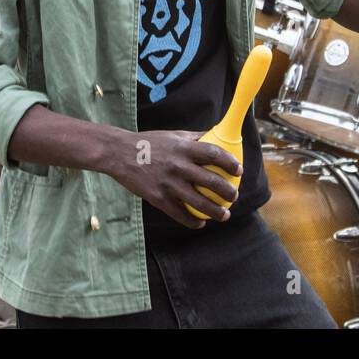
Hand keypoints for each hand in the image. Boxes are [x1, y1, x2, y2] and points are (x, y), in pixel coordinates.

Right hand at [106, 129, 241, 229]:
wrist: (119, 153)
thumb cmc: (149, 143)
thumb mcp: (173, 135)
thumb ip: (194, 138)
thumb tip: (215, 136)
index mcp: (183, 148)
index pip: (213, 154)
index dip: (230, 162)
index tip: (238, 170)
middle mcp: (178, 166)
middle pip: (211, 181)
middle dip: (228, 191)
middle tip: (235, 195)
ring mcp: (168, 184)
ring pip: (199, 203)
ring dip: (216, 212)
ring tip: (224, 215)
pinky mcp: (158, 198)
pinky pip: (180, 214)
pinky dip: (193, 221)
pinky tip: (200, 223)